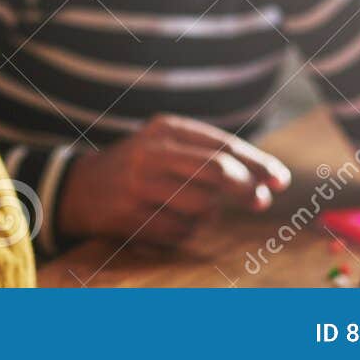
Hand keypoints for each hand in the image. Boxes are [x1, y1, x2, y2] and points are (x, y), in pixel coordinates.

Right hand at [57, 114, 291, 246]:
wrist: (80, 187)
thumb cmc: (139, 166)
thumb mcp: (167, 145)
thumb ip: (210, 156)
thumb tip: (265, 183)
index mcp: (165, 129)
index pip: (222, 145)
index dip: (257, 164)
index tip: (279, 180)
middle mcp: (152, 153)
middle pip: (217, 171)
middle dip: (246, 188)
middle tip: (262, 201)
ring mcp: (140, 185)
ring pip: (203, 205)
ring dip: (211, 212)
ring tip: (193, 206)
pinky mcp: (133, 216)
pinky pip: (182, 230)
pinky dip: (187, 229)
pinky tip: (169, 219)